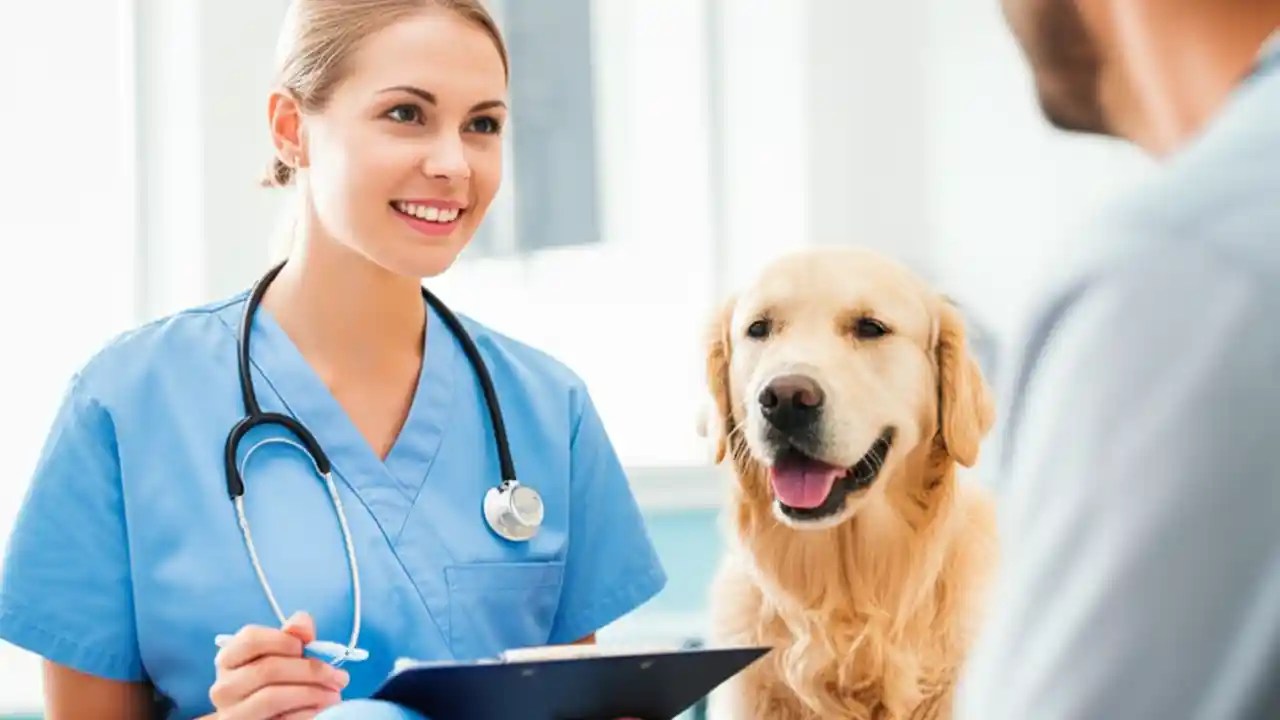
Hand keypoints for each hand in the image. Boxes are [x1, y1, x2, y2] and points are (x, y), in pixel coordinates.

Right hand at [209, 611, 348, 719]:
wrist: (262, 718)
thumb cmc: (274, 682)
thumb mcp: (281, 655)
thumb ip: (291, 635)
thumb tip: (303, 624)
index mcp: (229, 659)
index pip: (251, 640)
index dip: (283, 640)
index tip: (306, 646)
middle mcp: (224, 687)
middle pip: (267, 669)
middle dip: (310, 670)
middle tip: (338, 676)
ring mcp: (233, 713)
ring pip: (272, 697)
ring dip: (312, 693)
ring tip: (334, 694)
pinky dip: (306, 713)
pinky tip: (321, 710)